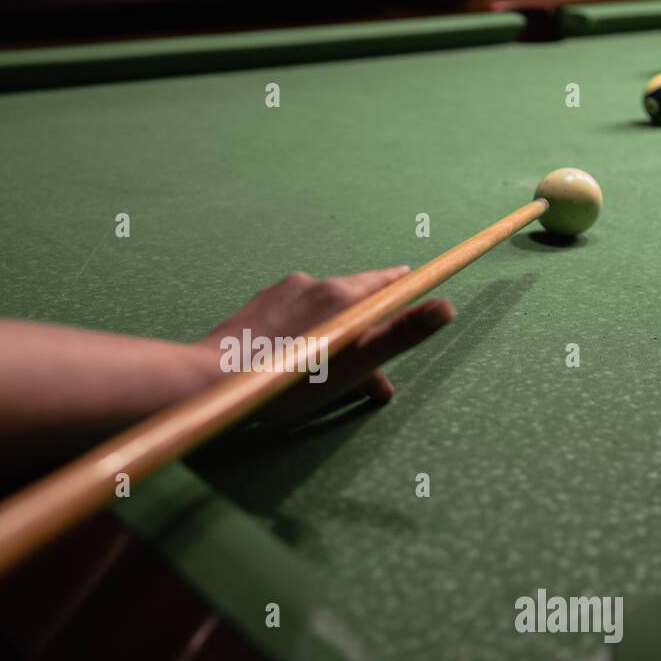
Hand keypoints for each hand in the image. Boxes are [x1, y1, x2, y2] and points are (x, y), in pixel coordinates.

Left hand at [196, 267, 452, 420]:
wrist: (215, 377)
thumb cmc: (291, 378)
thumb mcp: (355, 362)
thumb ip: (400, 335)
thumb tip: (446, 306)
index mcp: (341, 294)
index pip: (383, 282)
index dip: (400, 285)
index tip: (411, 281)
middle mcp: (312, 284)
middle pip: (352, 298)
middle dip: (368, 324)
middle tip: (378, 352)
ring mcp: (279, 294)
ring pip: (320, 311)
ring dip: (335, 335)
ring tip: (337, 370)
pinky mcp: (255, 309)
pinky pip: (292, 318)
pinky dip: (305, 336)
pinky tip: (299, 360)